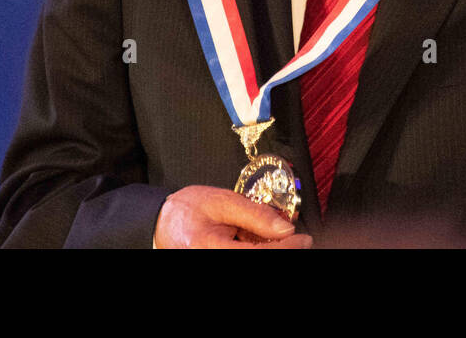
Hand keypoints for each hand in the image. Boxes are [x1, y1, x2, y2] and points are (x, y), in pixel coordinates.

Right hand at [153, 185, 312, 248]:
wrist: (161, 223)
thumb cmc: (186, 210)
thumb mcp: (222, 201)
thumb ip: (254, 214)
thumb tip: (285, 227)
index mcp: (210, 247)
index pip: (258, 254)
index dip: (286, 248)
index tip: (303, 238)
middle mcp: (211, 262)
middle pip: (257, 261)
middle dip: (282, 251)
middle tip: (298, 240)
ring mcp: (214, 264)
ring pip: (253, 261)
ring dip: (270, 251)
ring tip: (278, 239)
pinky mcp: (217, 263)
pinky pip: (243, 260)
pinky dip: (257, 252)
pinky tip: (262, 243)